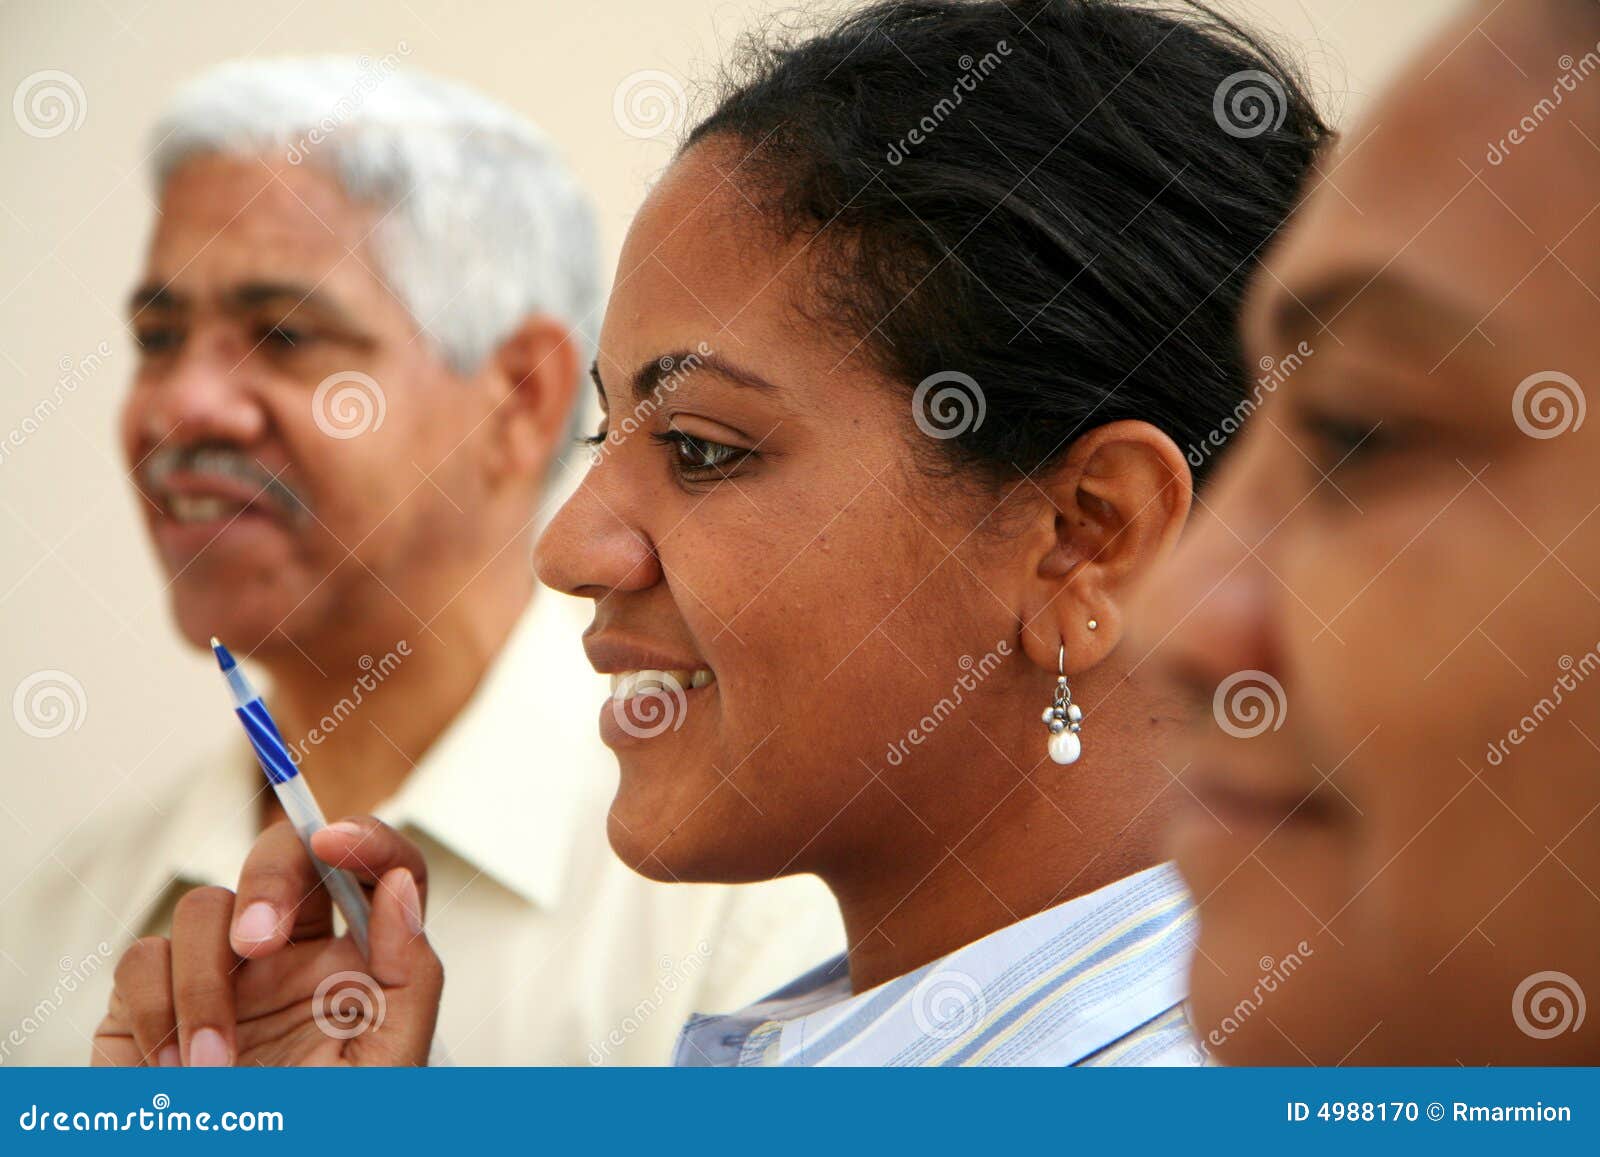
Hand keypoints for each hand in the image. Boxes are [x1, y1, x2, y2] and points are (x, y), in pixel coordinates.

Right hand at [92, 817, 441, 1065]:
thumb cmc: (323, 1134)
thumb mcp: (389, 1068)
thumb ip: (411, 975)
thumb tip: (399, 886)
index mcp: (359, 961)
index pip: (375, 870)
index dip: (366, 839)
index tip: (339, 841)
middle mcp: (291, 953)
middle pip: (286, 856)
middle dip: (270, 876)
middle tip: (258, 941)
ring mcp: (220, 970)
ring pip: (204, 907)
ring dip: (204, 989)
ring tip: (215, 1073)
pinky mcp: (151, 997)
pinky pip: (143, 960)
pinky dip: (157, 1014)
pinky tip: (176, 1076)